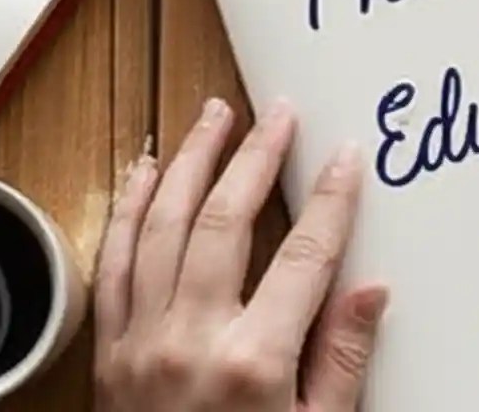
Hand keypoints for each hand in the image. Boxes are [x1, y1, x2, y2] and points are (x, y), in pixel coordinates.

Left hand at [94, 98, 387, 411]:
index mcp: (253, 364)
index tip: (345, 157)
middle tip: (279, 114)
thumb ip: (342, 360)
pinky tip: (145, 170)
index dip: (330, 199)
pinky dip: (129, 208)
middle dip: (256, 157)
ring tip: (212, 115)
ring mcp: (140, 340)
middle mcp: (191, 339)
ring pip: (163, 225)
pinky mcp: (107, 349)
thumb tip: (371, 288)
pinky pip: (113, 259)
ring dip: (190, 162)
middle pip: (227, 220)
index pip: (305, 256)